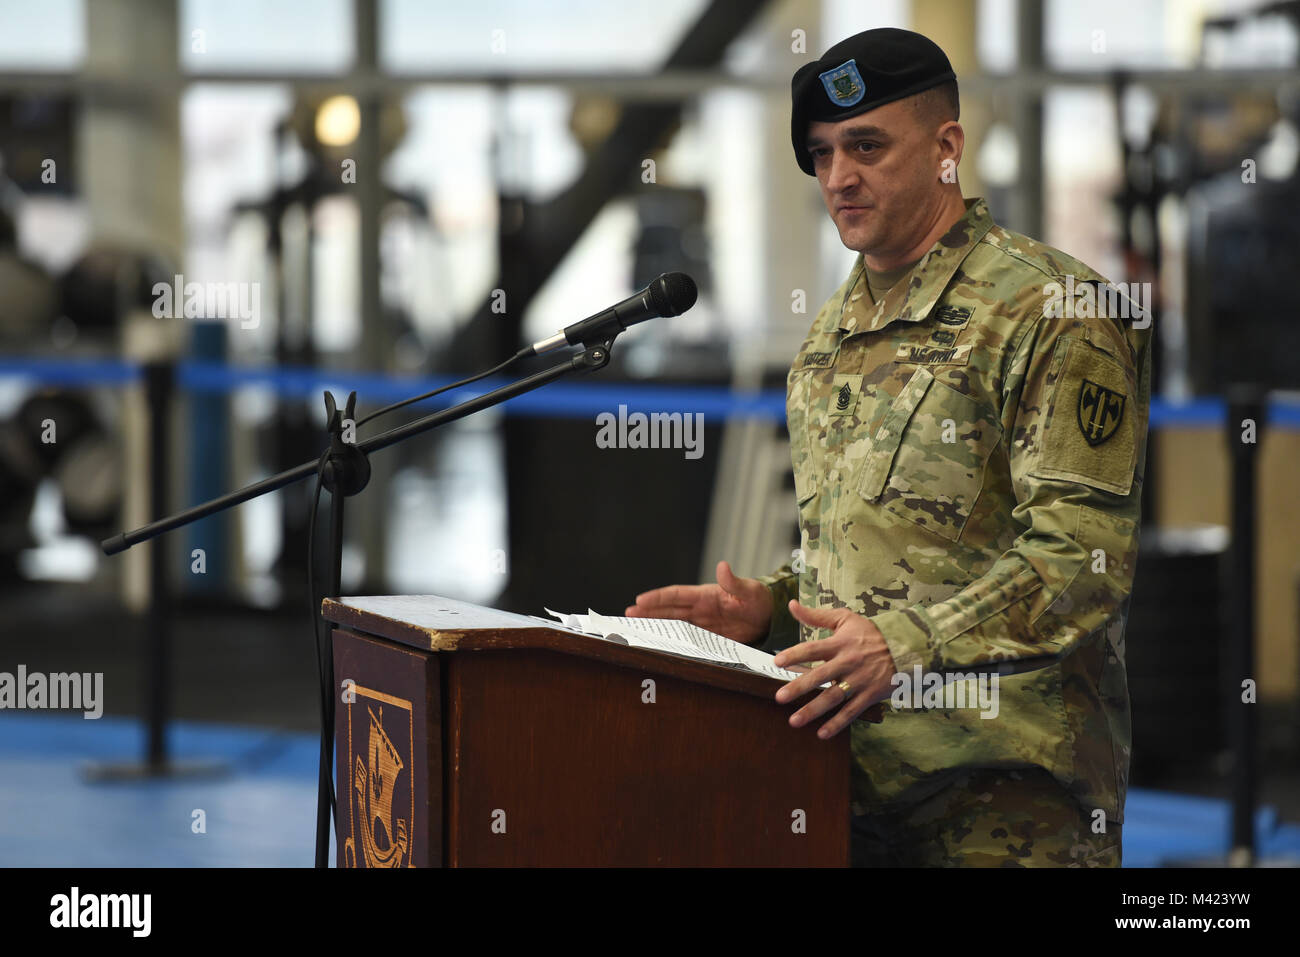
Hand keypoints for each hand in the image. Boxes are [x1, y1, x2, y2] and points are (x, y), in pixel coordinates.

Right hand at [624, 560, 770, 645]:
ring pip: (673, 623)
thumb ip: (734, 582)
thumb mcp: (749, 590)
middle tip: (628, 614)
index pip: (676, 595)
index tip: (640, 600)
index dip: (658, 598)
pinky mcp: (708, 635)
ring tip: (636, 626)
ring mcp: (702, 622)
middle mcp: (699, 608)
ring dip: (656, 624)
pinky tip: (660, 642)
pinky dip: (672, 639)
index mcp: (705, 595)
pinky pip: (687, 637)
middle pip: (668, 610)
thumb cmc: (758, 599)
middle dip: (648, 611)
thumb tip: (722, 566)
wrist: (769, 616)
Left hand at [772, 601, 895, 737]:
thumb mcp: (845, 619)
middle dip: (799, 687)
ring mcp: (859, 680)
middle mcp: (848, 662)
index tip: (777, 662)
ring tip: (794, 721)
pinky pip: (852, 711)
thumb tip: (791, 605)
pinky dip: (837, 723)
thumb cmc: (870, 633)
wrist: (906, 647)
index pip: (813, 648)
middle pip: (820, 676)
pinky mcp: (870, 695)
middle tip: (779, 697)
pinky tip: (822, 733)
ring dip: (813, 711)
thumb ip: (816, 616)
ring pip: (833, 698)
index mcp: (840, 643)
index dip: (795, 654)